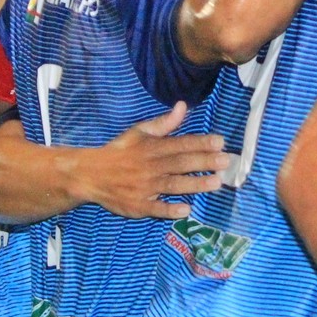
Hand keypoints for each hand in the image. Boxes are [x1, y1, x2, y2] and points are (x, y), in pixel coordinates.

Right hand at [75, 101, 229, 218]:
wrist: (91, 174)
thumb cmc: (120, 151)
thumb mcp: (139, 132)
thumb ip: (163, 123)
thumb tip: (183, 106)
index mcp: (151, 148)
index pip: (180, 144)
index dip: (200, 143)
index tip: (220, 142)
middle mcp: (150, 167)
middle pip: (180, 164)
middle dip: (204, 162)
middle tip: (225, 161)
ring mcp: (144, 187)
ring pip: (172, 185)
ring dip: (194, 184)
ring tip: (215, 182)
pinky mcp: (138, 205)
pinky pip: (155, 209)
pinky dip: (170, 210)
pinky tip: (186, 209)